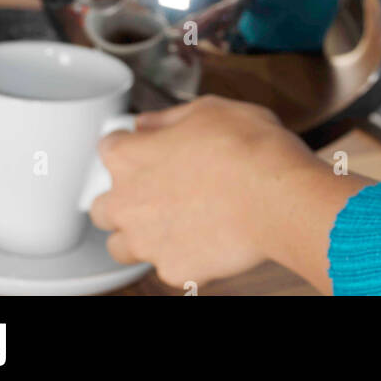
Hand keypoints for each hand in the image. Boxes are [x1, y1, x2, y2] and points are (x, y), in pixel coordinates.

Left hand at [88, 95, 369, 292]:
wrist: (278, 196)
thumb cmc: (248, 148)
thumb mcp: (208, 109)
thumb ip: (167, 118)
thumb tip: (148, 124)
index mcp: (130, 157)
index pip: (106, 148)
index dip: (128, 145)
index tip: (143, 147)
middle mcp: (128, 202)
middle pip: (102, 206)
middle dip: (122, 198)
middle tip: (155, 189)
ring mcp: (148, 242)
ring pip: (122, 245)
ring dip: (139, 234)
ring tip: (174, 221)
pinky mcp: (174, 270)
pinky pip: (166, 265)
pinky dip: (181, 254)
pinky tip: (206, 237)